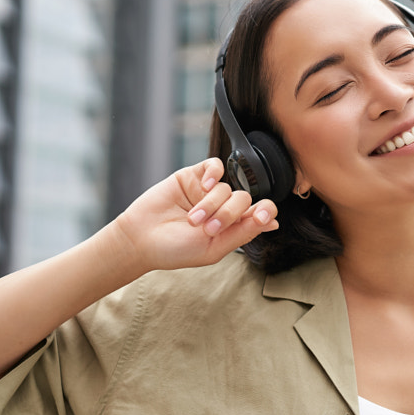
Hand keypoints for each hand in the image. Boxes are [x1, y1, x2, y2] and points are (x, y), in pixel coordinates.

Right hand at [113, 157, 278, 273]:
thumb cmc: (175, 249)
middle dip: (228, 214)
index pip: (260, 213)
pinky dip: (214, 173)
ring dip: (211, 204)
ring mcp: (209, 191)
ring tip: (192, 219)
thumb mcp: (213, 247)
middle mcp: (224, 208)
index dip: (265, 211)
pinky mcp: (194, 176)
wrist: (141, 238)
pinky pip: (216, 165)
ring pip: (227, 187)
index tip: (261, 216)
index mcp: (233, 227)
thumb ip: (243, 233)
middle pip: (244, 199)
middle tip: (208, 228)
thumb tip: (272, 222)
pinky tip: (204, 185)